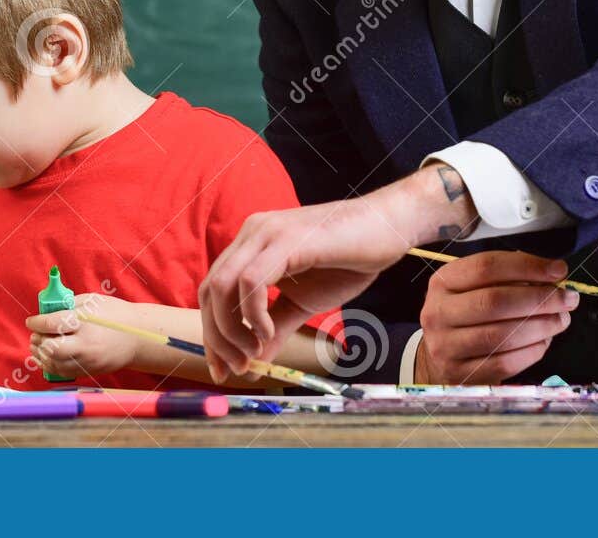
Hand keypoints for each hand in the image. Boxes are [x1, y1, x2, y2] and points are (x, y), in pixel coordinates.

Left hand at [25, 295, 136, 379]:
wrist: (139, 337)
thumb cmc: (115, 314)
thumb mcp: (93, 301)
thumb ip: (69, 305)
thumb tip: (47, 311)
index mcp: (85, 322)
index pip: (52, 324)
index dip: (36, 323)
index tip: (31, 321)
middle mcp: (85, 343)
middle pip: (51, 349)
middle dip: (38, 341)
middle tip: (35, 335)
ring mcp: (87, 360)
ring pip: (54, 364)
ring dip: (41, 355)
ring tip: (39, 346)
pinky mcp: (89, 371)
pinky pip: (63, 373)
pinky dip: (51, 365)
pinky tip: (48, 357)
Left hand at [199, 170, 461, 380]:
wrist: (387, 228)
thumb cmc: (348, 260)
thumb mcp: (304, 302)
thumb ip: (276, 327)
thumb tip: (255, 361)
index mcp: (252, 243)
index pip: (212, 289)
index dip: (212, 332)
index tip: (224, 368)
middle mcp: (252, 233)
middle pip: (210, 289)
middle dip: (216, 336)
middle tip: (238, 367)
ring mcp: (268, 233)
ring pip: (223, 284)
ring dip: (232, 329)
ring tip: (254, 352)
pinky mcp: (288, 240)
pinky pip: (252, 281)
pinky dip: (253, 314)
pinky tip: (270, 332)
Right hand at [414, 251, 576, 383]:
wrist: (434, 359)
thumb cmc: (464, 315)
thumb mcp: (472, 288)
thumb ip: (506, 278)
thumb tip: (551, 276)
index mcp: (442, 282)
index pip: (486, 267)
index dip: (526, 266)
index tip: (558, 270)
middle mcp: (438, 312)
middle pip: (494, 301)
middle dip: (539, 298)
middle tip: (568, 298)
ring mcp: (446, 347)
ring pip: (501, 335)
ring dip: (541, 326)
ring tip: (562, 319)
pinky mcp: (461, 376)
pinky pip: (505, 363)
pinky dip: (532, 351)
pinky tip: (545, 342)